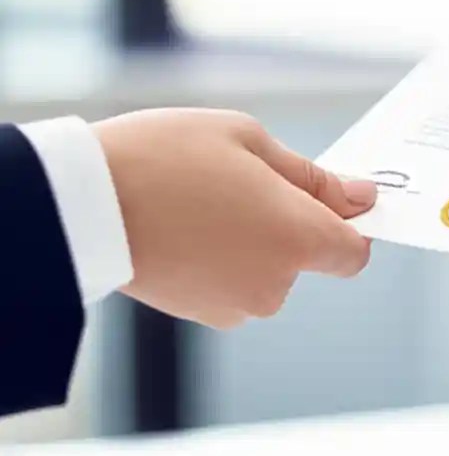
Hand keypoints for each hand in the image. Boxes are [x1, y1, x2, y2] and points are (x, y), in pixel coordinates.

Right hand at [93, 108, 376, 328]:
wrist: (81, 204)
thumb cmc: (165, 159)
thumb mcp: (248, 141)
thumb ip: (312, 178)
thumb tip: (360, 198)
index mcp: (297, 238)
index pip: (354, 252)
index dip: (349, 225)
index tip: (332, 199)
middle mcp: (275, 283)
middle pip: (306, 257)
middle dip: (288, 223)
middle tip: (242, 182)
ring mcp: (236, 305)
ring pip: (267, 269)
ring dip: (251, 241)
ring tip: (203, 202)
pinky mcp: (201, 314)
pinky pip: (232, 282)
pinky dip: (221, 259)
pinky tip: (186, 227)